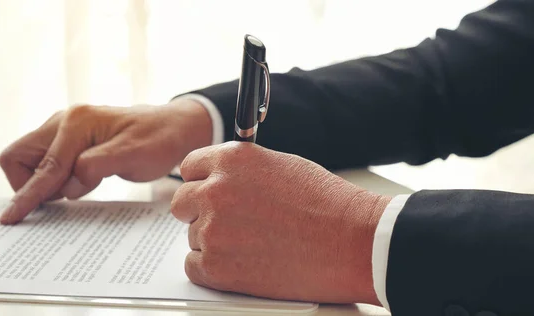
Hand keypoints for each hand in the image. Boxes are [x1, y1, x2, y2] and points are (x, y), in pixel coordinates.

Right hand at [0, 99, 212, 224]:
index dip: (28, 195)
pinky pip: (46, 162)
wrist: (174, 128)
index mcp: (76, 123)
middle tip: (64, 198)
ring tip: (81, 187)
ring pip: (30, 160)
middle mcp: (64, 121)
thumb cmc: (158, 140)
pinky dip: (54, 179)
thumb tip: (67, 187)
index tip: (11, 219)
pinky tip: (78, 185)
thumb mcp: (133, 155)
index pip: (44, 166)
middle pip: (19, 156)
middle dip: (30, 184)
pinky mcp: (71, 141)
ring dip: (45, 182)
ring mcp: (65, 130)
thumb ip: (95, 167)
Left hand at [171, 141, 391, 303]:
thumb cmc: (325, 203)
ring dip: (214, 241)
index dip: (201, 182)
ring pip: (193, 236)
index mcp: (230, 160)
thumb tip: (220, 181)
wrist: (351, 242)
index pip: (189, 168)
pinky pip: (193, 266)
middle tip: (229, 223)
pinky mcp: (217, 268)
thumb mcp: (279, 165)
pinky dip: (212, 268)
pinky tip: (241, 262)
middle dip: (201, 212)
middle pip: (182, 203)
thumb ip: (241, 171)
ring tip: (252, 244)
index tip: (209, 193)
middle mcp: (214, 191)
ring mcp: (213, 230)